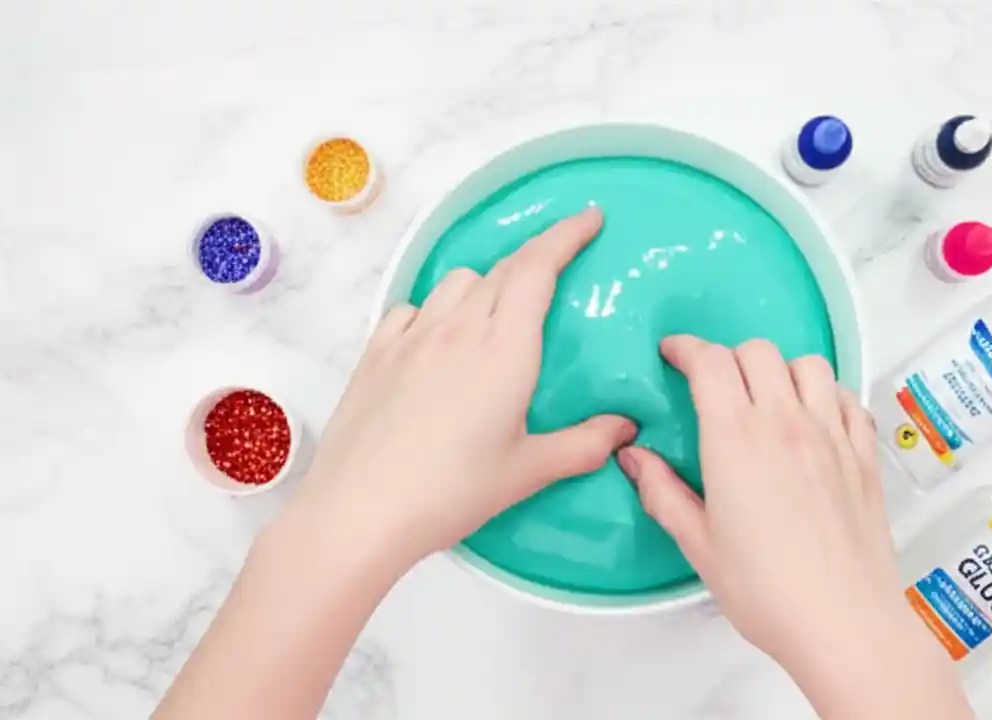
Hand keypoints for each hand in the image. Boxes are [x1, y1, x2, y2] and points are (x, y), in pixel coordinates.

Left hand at [284, 207, 635, 568]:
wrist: (360, 510)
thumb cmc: (451, 492)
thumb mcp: (528, 471)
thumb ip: (585, 444)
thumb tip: (625, 429)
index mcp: (504, 348)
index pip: (538, 267)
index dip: (566, 235)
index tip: (589, 218)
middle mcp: (458, 327)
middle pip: (503, 269)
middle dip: (536, 260)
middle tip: (559, 269)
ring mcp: (412, 335)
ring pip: (457, 282)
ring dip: (486, 284)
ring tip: (498, 314)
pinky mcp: (376, 352)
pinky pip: (414, 307)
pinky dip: (437, 309)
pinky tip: (439, 340)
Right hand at [618, 336, 970, 718]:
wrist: (843, 623)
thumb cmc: (770, 593)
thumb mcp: (699, 546)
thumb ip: (663, 493)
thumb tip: (635, 459)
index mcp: (736, 439)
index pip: (710, 362)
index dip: (687, 348)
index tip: (674, 354)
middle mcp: (786, 424)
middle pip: (757, 352)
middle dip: (729, 357)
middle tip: (714, 382)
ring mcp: (832, 436)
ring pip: (808, 365)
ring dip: (781, 369)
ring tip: (767, 395)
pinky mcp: (863, 455)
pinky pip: (848, 398)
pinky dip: (827, 393)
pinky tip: (815, 417)